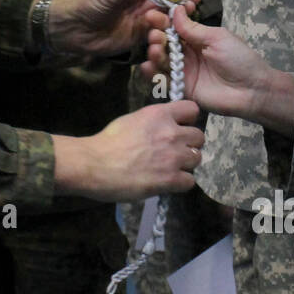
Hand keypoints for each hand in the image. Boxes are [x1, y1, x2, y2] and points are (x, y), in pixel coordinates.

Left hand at [49, 0, 198, 58]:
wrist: (74, 31)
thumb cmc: (89, 6)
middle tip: (192, 3)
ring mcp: (145, 18)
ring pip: (170, 16)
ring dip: (179, 17)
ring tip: (183, 20)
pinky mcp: (142, 36)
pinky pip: (160, 35)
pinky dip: (166, 36)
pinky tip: (166, 37)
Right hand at [53, 100, 203, 200]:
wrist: (94, 164)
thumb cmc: (107, 142)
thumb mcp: (131, 120)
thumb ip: (152, 122)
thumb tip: (161, 130)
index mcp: (159, 114)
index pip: (192, 109)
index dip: (187, 120)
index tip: (179, 128)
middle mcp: (171, 133)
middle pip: (199, 137)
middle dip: (189, 144)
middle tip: (175, 152)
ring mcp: (173, 156)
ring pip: (197, 158)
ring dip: (186, 164)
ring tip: (170, 169)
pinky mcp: (170, 179)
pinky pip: (190, 181)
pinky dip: (180, 183)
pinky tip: (167, 183)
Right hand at [142, 7, 293, 132]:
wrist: (252, 90)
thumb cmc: (239, 59)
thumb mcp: (217, 38)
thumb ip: (194, 29)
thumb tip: (175, 10)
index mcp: (196, 38)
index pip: (174, 27)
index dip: (163, 21)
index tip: (153, 15)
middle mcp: (187, 53)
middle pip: (165, 43)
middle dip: (157, 36)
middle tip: (155, 34)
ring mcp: (183, 71)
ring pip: (162, 60)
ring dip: (155, 53)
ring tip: (156, 49)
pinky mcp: (182, 88)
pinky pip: (164, 79)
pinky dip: (153, 73)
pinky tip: (147, 66)